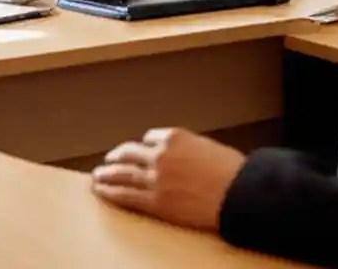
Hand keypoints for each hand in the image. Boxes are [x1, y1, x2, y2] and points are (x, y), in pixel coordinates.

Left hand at [91, 127, 245, 231]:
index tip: (139, 150)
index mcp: (175, 137)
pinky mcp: (155, 200)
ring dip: (106, 174)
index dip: (143, 145)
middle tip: (108, 160)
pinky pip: (126, 194)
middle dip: (116, 157)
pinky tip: (102, 191)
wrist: (240, 194)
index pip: (150, 138)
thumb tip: (183, 155)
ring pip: (122, 172)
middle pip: (129, 152)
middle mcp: (160, 154)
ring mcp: (155, 177)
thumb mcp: (210, 148)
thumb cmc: (234, 173)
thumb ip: (189, 148)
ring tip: (97, 176)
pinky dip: (111, 192)